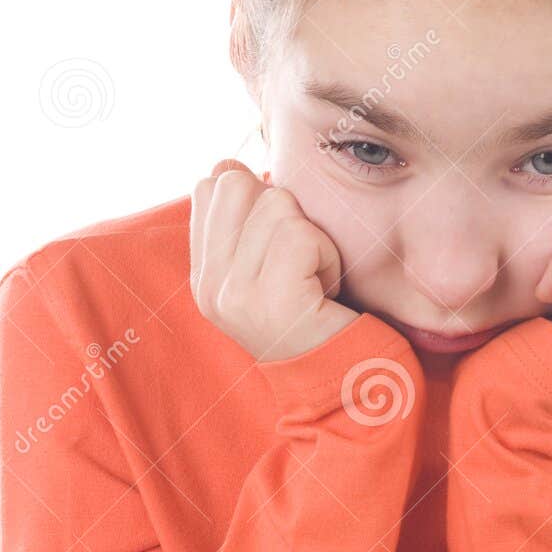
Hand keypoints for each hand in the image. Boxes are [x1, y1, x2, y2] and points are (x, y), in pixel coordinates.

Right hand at [189, 160, 357, 361]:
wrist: (347, 386)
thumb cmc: (323, 314)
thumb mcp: (274, 263)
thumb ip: (247, 220)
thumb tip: (227, 164)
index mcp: (204, 274)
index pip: (210, 187)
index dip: (259, 198)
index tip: (280, 248)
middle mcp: (209, 286)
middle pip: (239, 184)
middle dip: (286, 213)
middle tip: (301, 264)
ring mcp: (234, 296)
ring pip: (277, 204)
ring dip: (314, 238)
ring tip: (315, 281)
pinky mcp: (272, 303)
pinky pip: (302, 234)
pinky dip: (328, 256)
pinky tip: (326, 291)